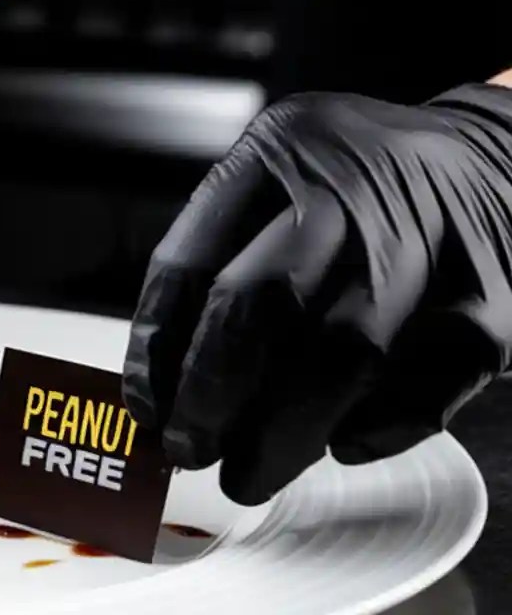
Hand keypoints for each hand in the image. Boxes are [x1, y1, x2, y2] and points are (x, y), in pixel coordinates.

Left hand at [122, 83, 511, 504]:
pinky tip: (338, 444)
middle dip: (211, 395)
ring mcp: (431, 239)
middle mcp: (352, 186)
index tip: (146, 412)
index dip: (156, 350)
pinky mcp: (493, 296)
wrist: (496, 157)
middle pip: (260, 303)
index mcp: (277, 150)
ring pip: (342, 355)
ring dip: (283, 433)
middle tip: (188, 451)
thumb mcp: (279, 180)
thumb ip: (221, 263)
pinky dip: (375, 429)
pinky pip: (427, 386)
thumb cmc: (357, 191)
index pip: (190, 261)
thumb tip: (163, 389)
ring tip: (248, 474)